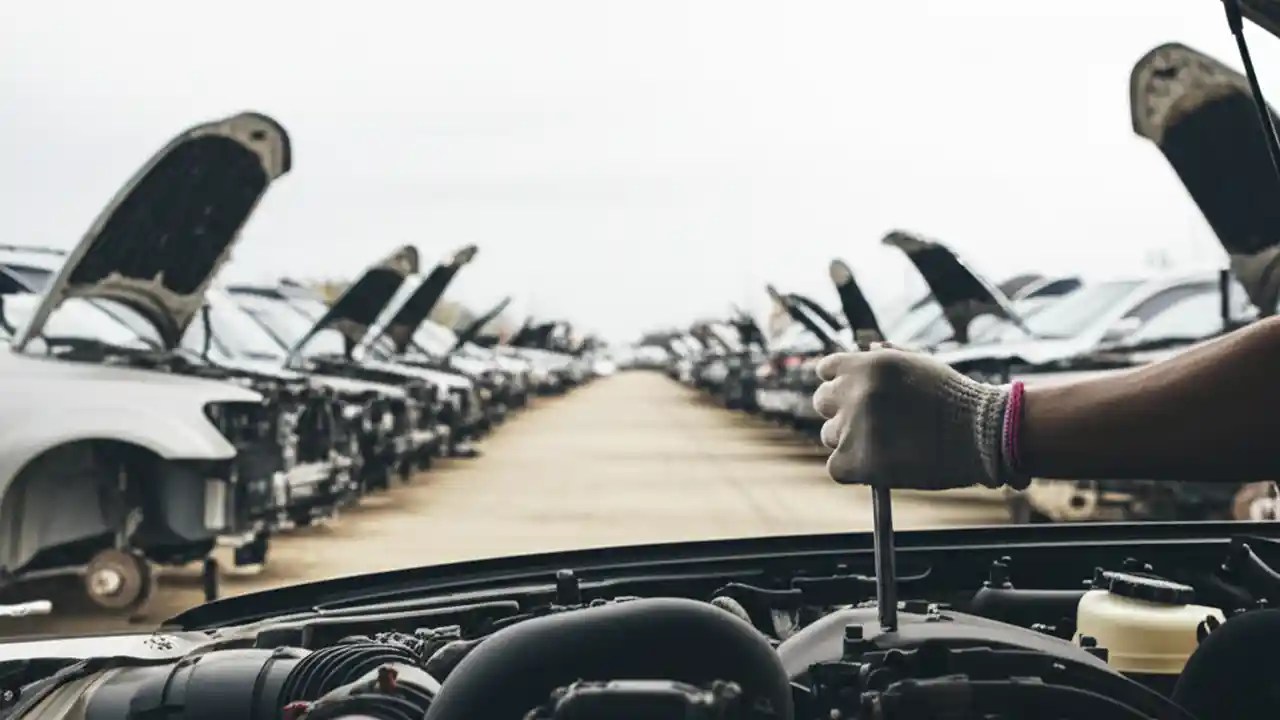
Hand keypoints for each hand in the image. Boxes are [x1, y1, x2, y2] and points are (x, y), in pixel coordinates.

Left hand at [811, 348, 1016, 489]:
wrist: (982, 435)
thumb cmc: (956, 399)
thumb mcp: (920, 363)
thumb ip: (887, 356)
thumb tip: (865, 349)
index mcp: (867, 364)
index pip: (826, 370)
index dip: (840, 383)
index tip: (853, 397)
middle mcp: (855, 392)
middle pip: (822, 402)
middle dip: (842, 411)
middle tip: (869, 424)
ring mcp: (853, 426)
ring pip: (830, 435)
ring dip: (850, 441)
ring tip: (887, 445)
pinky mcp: (855, 460)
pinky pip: (836, 467)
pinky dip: (853, 470)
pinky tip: (879, 465)